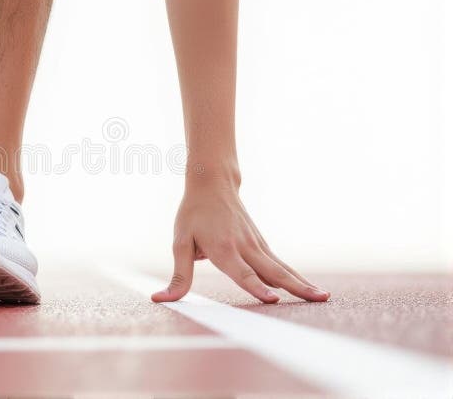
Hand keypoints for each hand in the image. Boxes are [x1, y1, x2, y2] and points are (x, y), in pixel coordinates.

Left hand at [151, 182, 329, 303]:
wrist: (212, 183)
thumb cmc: (193, 214)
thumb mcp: (179, 243)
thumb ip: (179, 276)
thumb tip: (161, 298)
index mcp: (223, 249)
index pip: (242, 273)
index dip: (256, 288)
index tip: (274, 300)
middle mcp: (244, 247)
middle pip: (273, 271)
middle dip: (295, 287)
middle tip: (318, 299)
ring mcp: (256, 244)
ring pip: (281, 267)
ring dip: (302, 282)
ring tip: (322, 297)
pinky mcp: (261, 243)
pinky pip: (279, 263)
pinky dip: (294, 275)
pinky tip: (307, 288)